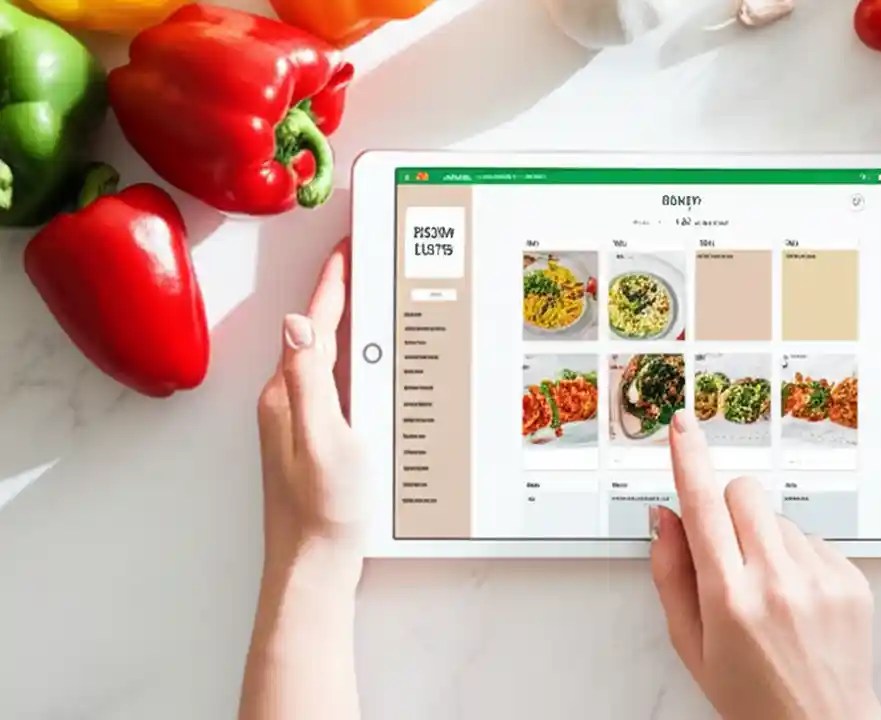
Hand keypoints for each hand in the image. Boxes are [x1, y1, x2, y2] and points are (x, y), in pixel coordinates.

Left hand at [256, 238, 364, 577]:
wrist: (314, 565)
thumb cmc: (321, 509)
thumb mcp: (322, 438)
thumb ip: (308, 380)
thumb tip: (294, 322)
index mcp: (288, 394)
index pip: (312, 325)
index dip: (332, 284)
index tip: (346, 249)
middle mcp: (289, 402)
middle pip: (319, 335)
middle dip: (342, 295)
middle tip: (366, 262)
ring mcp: (301, 421)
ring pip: (329, 359)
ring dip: (349, 328)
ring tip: (372, 300)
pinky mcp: (317, 440)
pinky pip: (337, 385)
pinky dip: (354, 363)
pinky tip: (371, 365)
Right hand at [651, 410, 880, 719]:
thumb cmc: (751, 695)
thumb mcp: (691, 645)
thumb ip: (670, 575)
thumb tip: (664, 518)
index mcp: (729, 600)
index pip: (703, 510)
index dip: (690, 461)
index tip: (682, 427)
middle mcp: (777, 583)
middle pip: (745, 494)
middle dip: (729, 509)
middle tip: (729, 551)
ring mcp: (820, 579)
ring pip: (780, 517)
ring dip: (766, 540)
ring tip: (770, 593)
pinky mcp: (851, 578)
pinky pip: (814, 538)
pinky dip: (799, 559)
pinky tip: (798, 600)